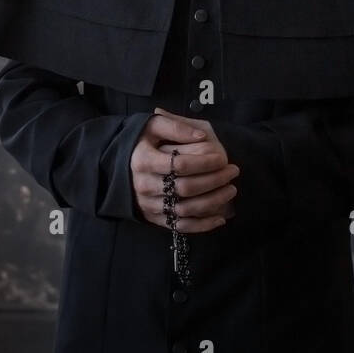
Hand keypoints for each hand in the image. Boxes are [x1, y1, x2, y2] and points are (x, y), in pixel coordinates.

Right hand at [129, 107, 238, 232]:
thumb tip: (201, 135)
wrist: (119, 165)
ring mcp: (149, 204)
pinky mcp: (154, 218)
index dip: (205, 162)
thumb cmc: (142, 142)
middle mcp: (144, 186)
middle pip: (185, 188)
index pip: (179, 164)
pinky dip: (202, 225)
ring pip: (185, 209)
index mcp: (143, 161)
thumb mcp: (153, 126)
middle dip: (214, 181)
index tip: (223, 158)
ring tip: (231, 189)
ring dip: (213, 202)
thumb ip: (176, 126)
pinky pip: (180, 226)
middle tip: (233, 171)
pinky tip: (220, 218)